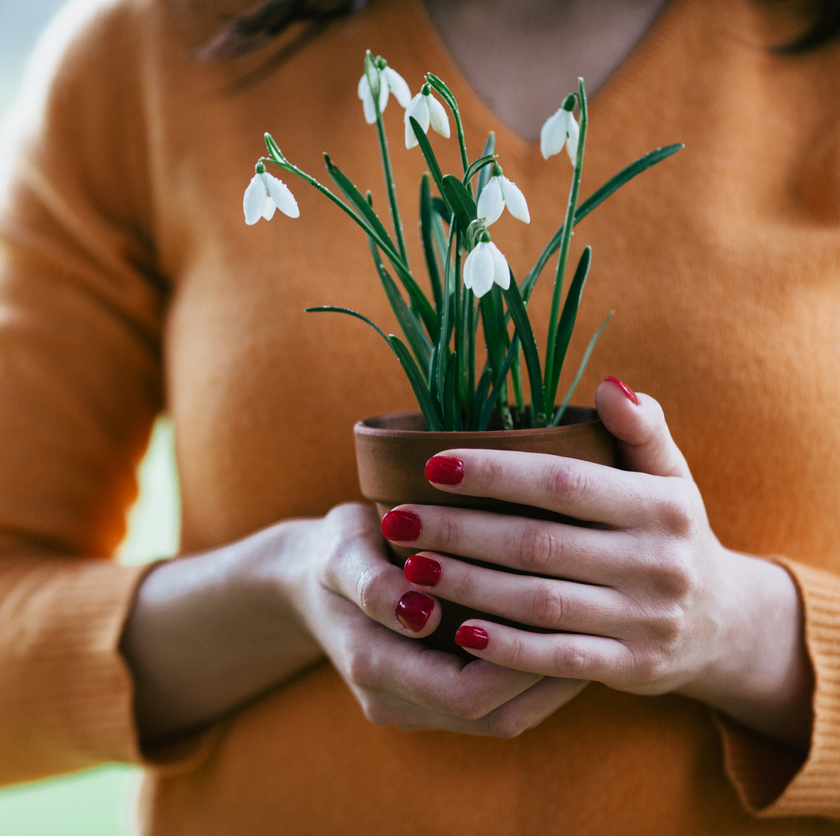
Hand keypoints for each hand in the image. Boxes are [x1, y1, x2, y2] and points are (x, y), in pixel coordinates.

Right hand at [280, 502, 587, 735]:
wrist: (310, 578)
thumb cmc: (335, 550)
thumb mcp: (341, 549)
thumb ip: (370, 580)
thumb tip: (418, 610)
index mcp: (372, 667)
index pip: (464, 691)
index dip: (515, 659)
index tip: (555, 608)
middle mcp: (395, 703)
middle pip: (494, 715)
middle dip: (547, 671)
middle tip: (592, 621)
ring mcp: (415, 709)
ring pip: (503, 718)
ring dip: (548, 679)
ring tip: (589, 632)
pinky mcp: (435, 701)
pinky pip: (497, 706)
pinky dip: (531, 675)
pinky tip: (561, 636)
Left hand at [380, 377, 812, 748]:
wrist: (724, 623)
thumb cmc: (670, 531)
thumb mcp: (670, 476)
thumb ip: (642, 429)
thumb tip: (609, 384)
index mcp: (663, 506)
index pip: (564, 483)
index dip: (496, 473)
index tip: (431, 465)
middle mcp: (659, 564)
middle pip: (539, 544)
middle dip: (460, 532)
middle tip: (396, 519)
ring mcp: (645, 620)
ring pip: (539, 602)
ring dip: (468, 586)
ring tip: (410, 568)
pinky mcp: (631, 667)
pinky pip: (557, 658)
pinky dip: (505, 647)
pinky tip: (455, 629)